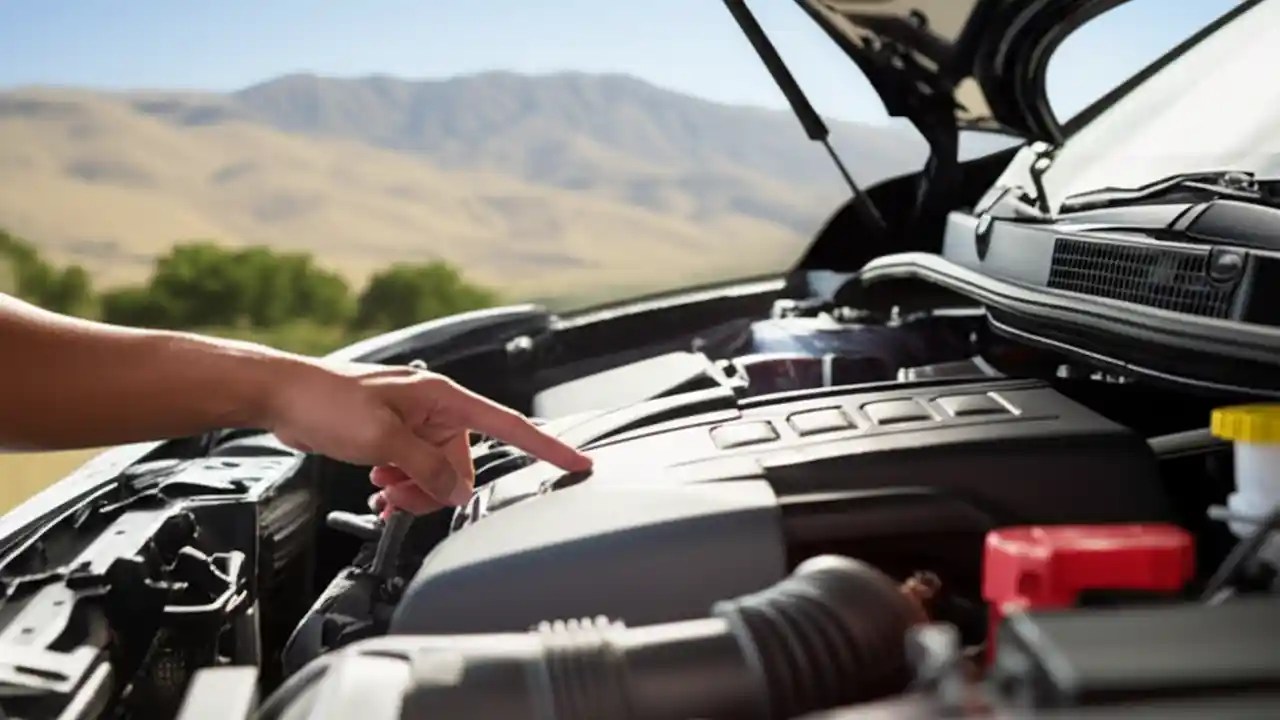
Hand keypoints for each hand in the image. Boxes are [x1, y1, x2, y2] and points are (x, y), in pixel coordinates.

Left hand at [264, 360, 590, 514]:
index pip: (509, 425)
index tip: (577, 463)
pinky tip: (379, 486)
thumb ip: (426, 467)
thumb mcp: (382, 440)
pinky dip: (401, 483)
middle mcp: (435, 408)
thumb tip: (455, 490)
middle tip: (398, 496)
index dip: (547, 447)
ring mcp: (415, 421)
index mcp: (444, 399)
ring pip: (437, 473)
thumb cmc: (326, 402)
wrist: (283, 395)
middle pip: (463, 465)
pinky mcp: (395, 433)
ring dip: (413, 489)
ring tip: (382, 489)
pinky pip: (415, 468)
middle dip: (435, 489)